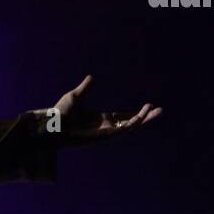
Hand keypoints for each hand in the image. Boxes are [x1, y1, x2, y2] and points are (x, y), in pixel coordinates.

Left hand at [41, 75, 161, 146]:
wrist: (53, 124)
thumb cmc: (60, 113)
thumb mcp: (76, 96)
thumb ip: (86, 88)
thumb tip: (91, 77)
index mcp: (100, 119)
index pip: (123, 116)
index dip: (136, 112)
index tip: (148, 106)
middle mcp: (105, 127)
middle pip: (131, 122)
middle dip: (146, 117)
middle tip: (160, 111)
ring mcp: (106, 132)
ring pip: (130, 126)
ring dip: (143, 118)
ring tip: (155, 110)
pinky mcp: (104, 136)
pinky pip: (122, 130)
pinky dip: (133, 123)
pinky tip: (142, 116)